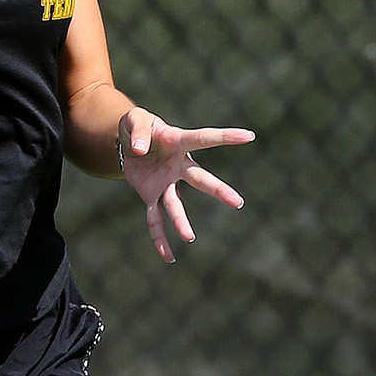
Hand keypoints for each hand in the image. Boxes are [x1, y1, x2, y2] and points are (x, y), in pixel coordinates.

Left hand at [117, 107, 254, 262]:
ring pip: (176, 204)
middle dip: (217, 190)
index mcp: (178, 142)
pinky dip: (159, 237)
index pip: (203, 138)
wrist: (127, 142)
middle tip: (237, 202)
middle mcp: (178, 166)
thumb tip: (139, 150)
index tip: (248, 136)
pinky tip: (167, 256)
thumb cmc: (138, 127)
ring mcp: (166, 183)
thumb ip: (139, 131)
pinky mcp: (151, 195)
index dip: (225, 136)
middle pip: (200, 179)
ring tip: (190, 237)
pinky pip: (154, 218)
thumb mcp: (135, 119)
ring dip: (181, 221)